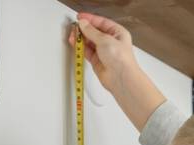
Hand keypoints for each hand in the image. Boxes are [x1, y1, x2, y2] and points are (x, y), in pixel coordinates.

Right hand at [66, 13, 164, 130]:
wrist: (120, 78)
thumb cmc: (120, 59)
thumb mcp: (105, 39)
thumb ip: (92, 31)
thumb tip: (84, 24)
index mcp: (117, 33)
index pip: (101, 23)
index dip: (90, 19)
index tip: (80, 17)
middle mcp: (111, 42)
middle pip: (94, 32)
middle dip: (84, 29)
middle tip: (75, 27)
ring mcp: (104, 52)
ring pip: (89, 42)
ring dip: (81, 39)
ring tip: (73, 35)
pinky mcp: (97, 61)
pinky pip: (87, 52)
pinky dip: (80, 48)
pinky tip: (75, 44)